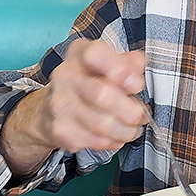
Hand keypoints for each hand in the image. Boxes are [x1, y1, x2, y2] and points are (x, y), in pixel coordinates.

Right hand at [0, 39, 145, 175]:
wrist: (55, 109)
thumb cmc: (91, 82)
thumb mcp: (110, 64)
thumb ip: (129, 63)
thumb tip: (139, 68)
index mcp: (79, 53)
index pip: (96, 54)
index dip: (120, 70)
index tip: (136, 85)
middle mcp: (65, 75)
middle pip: (102, 94)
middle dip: (130, 109)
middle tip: (140, 114)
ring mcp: (59, 104)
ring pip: (103, 123)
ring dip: (126, 129)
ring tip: (133, 127)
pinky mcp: (61, 130)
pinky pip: (97, 141)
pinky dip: (114, 141)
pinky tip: (116, 135)